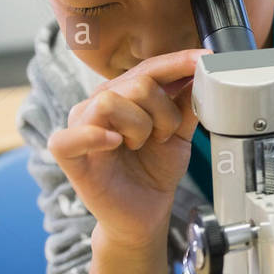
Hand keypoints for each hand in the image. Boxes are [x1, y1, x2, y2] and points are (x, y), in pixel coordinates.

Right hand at [47, 49, 205, 249]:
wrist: (143, 214)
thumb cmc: (154, 171)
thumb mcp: (179, 134)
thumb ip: (187, 104)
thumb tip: (202, 73)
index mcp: (124, 94)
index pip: (150, 68)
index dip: (178, 63)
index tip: (205, 59)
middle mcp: (98, 104)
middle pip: (138, 83)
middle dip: (164, 112)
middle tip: (165, 136)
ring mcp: (81, 127)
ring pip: (111, 101)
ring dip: (140, 127)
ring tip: (141, 146)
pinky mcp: (68, 155)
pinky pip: (71, 136)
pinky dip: (95, 136)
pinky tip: (115, 143)